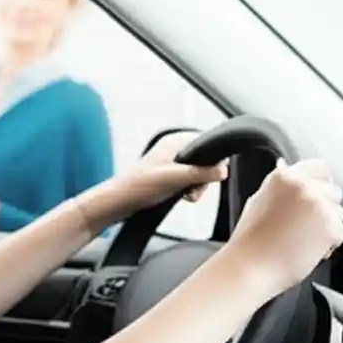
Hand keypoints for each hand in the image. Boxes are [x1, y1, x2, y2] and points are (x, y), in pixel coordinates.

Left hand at [76, 131, 227, 233]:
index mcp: (175, 141)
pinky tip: (184, 197)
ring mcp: (172, 161)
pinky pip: (189, 179)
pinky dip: (190, 188)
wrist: (118, 201)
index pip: (208, 142)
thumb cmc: (139, 187)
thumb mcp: (175, 179)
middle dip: (205, 177)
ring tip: (189, 196)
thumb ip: (201, 173)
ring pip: (199, 171)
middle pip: (206, 159)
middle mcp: (175, 148)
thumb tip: (224, 170)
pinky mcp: (169, 174)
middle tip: (196, 191)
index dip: (214, 160)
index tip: (211, 176)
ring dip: (198, 185)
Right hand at [224, 158, 342, 296]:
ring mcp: (319, 206)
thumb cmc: (249, 240)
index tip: (316, 195)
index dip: (320, 183)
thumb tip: (286, 166)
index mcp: (285, 176)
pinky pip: (340, 232)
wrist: (250, 267)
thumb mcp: (259, 200)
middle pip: (333, 190)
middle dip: (324, 206)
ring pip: (338, 211)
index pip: (320, 167)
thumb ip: (280, 185)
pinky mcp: (330, 228)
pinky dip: (329, 243)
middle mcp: (304, 186)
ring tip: (303, 239)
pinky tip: (308, 249)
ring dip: (327, 225)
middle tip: (305, 225)